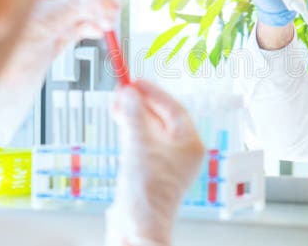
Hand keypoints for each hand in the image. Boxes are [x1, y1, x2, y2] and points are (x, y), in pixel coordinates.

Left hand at [0, 0, 119, 144]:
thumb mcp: (38, 27)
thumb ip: (69, 7)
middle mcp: (32, 0)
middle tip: (111, 8)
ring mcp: (41, 20)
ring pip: (77, 8)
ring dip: (96, 12)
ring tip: (108, 21)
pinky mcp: (48, 40)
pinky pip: (74, 27)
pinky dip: (89, 27)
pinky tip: (98, 30)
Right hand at [106, 80, 204, 245]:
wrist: (138, 225)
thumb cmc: (147, 189)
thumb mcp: (139, 142)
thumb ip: (134, 114)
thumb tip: (130, 93)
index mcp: (190, 144)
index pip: (174, 109)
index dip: (153, 93)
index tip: (135, 82)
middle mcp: (182, 153)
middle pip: (161, 119)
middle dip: (141, 104)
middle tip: (121, 92)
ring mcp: (168, 164)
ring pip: (150, 131)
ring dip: (133, 117)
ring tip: (116, 106)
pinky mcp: (152, 173)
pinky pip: (143, 145)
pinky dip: (131, 133)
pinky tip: (120, 126)